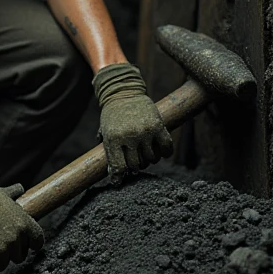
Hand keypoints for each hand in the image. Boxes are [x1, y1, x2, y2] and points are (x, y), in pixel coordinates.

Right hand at [0, 176, 44, 270]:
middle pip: (21, 255)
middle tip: (3, 247)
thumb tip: (20, 188)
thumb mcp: (2, 194)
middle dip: (13, 252)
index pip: (38, 240)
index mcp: (24, 222)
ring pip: (6, 263)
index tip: (31, 247)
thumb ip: (14, 192)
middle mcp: (17, 237)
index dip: (34, 244)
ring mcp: (4, 248)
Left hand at [94, 62, 174, 182]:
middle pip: (136, 165)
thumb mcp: (106, 131)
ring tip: (145, 152)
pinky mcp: (158, 126)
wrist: (123, 92)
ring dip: (150, 159)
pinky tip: (160, 151)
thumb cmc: (112, 114)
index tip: (119, 181)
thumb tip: (115, 176)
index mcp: (113, 138)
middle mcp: (130, 137)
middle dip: (135, 167)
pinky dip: (165, 153)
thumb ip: (110, 151)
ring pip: (152, 159)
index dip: (119, 177)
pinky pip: (166, 148)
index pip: (119, 167)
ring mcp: (145, 132)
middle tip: (135, 162)